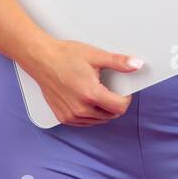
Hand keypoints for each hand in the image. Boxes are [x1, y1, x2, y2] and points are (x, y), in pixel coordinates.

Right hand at [22, 40, 143, 125]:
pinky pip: (85, 122)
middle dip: (115, 104)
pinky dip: (90, 114)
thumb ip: (118, 62)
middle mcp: (80, 109)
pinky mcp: (63, 118)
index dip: (125, 98)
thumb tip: (136, 64)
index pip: (120, 107)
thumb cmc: (65, 56)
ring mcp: (71, 116)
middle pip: (110, 115)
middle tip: (108, 88)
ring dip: (103, 110)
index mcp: (90, 94)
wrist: (41, 59)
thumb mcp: (95, 56)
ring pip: (98, 120)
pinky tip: (86, 100)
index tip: (123, 91)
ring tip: (96, 92)